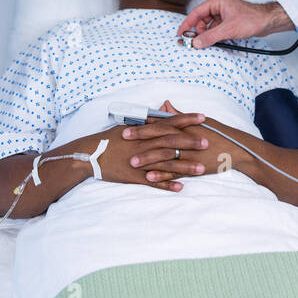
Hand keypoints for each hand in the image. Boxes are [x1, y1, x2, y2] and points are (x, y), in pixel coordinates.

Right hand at [98, 112, 212, 190]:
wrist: (89, 154)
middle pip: (171, 143)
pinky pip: (154, 182)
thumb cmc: (109, 139)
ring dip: (184, 167)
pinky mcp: (134, 177)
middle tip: (207, 143)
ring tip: (201, 170)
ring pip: (166, 164)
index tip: (203, 117)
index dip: (186, 119)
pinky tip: (181, 187)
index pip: (169, 123)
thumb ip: (148, 120)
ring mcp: (140, 162)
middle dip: (190, 142)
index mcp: (143, 132)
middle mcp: (144, 145)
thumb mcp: (128, 126)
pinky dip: (167, 185)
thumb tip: (163, 109)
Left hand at [137, 102, 252, 183]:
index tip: (129, 123)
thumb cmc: (219, 134)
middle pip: (160, 137)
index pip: (163, 123)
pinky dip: (162, 175)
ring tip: (132, 162)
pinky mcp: (194, 168)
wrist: (237, 150)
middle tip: (124, 139)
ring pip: (165, 156)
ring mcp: (190, 154)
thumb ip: (180, 114)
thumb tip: (164, 104)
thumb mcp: (201, 121)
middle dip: (141, 138)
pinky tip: (148, 178)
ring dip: (148, 159)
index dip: (145, 124)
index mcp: (187, 126)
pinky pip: (175, 172)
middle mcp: (187, 138)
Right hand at [177, 0, 291, 48]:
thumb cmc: (253, 18)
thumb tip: (196, 43)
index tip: (180, 33)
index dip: (187, 24)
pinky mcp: (230, 22)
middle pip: (202, 20)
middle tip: (194, 43)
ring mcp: (225, 14)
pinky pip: (217, 29)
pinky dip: (214, 36)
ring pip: (209, 26)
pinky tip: (215, 42)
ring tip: (206, 43)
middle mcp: (220, 6)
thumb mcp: (228, 29)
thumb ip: (210, 36)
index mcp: (218, 2)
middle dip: (198, 32)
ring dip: (207, 35)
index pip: (197, 12)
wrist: (269, 21)